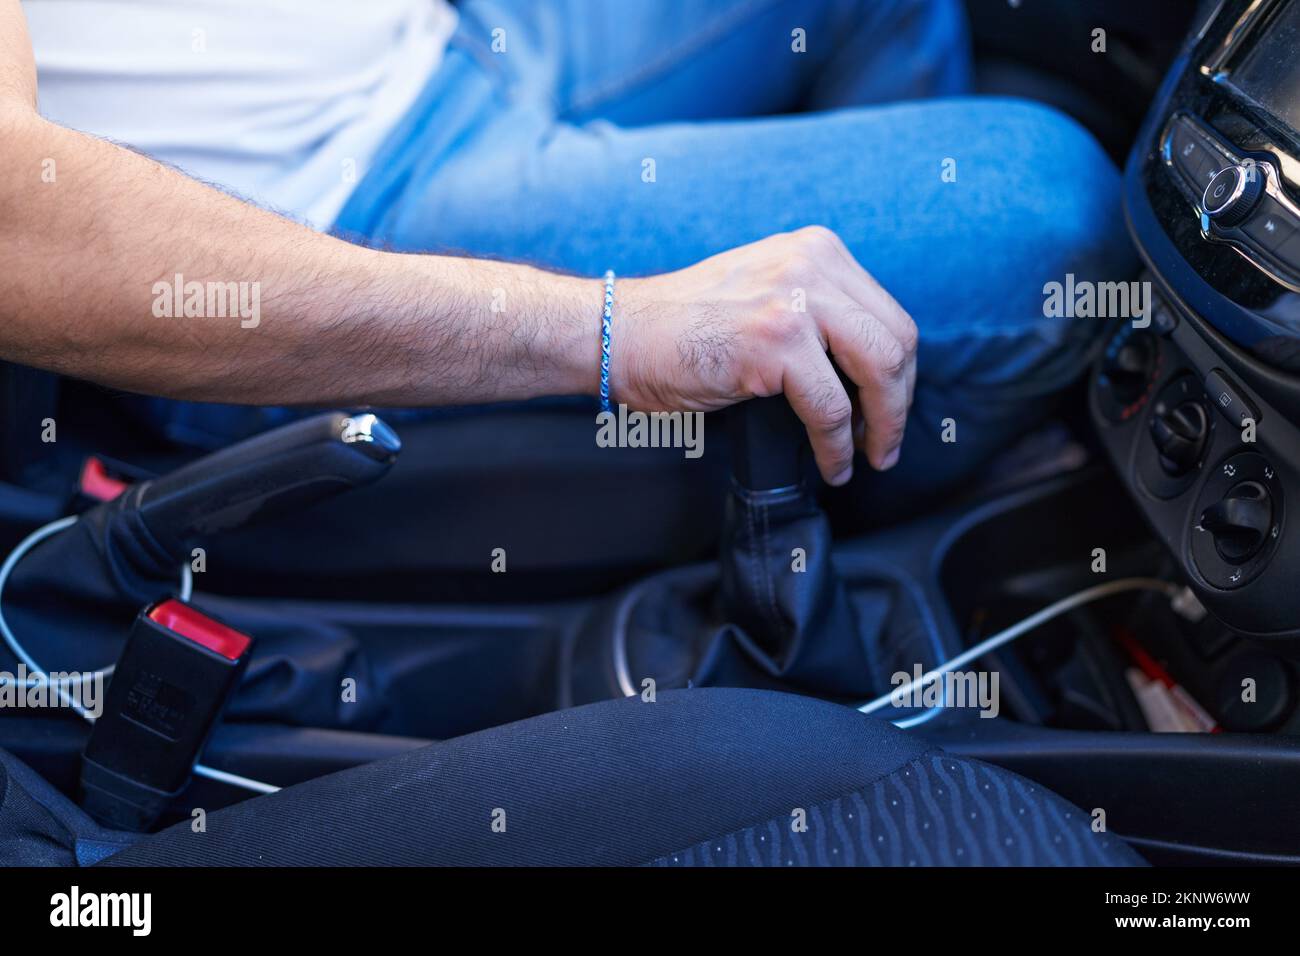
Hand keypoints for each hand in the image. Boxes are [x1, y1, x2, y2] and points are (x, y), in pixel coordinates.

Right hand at [615, 226, 917, 484]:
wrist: (620, 334)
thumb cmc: (683, 328)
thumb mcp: (765, 295)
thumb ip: (816, 314)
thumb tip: (867, 374)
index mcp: (816, 250)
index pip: (888, 316)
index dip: (899, 374)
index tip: (888, 411)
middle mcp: (813, 264)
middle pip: (896, 341)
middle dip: (899, 403)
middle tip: (885, 443)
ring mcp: (795, 299)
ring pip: (878, 370)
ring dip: (881, 426)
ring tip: (868, 457)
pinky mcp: (775, 341)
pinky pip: (831, 407)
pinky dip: (837, 446)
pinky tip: (831, 463)